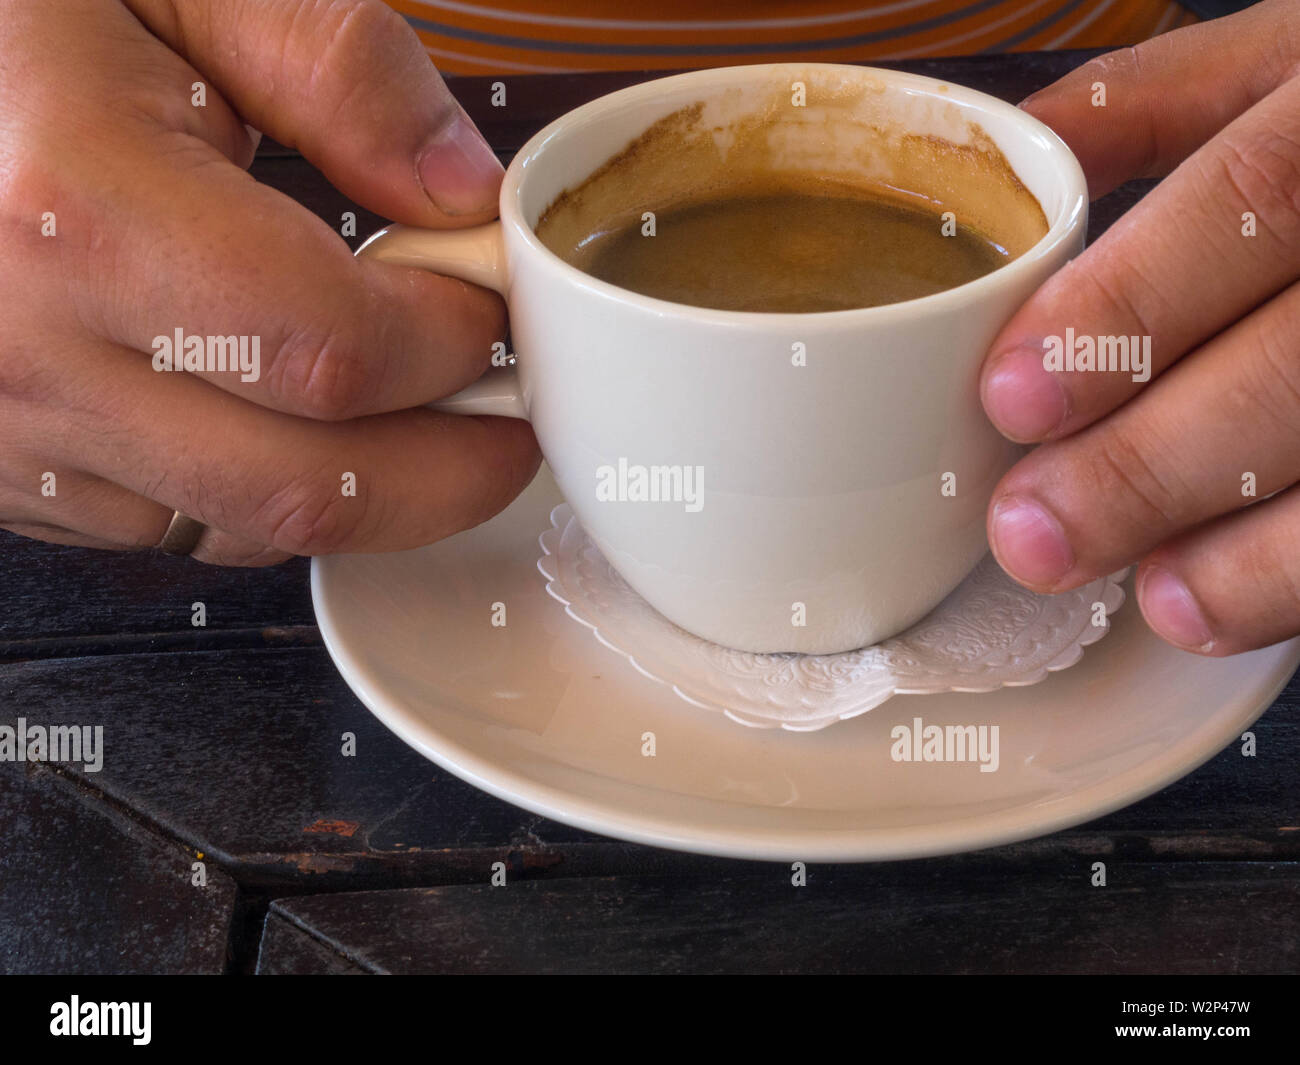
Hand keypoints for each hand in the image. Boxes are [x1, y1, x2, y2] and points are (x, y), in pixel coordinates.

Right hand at [0, 0, 538, 564]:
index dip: (447, 344)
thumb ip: (332, 67)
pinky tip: (301, 431)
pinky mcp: (9, 473)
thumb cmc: (5, 24)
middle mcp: (31, 349)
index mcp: (76, 210)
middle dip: (448, 471)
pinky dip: (273, 498)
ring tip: (423, 428)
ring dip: (368, 495)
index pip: (333, 349)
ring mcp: (9, 429)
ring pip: (250, 526)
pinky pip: (179, 529)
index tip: (488, 311)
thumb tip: (462, 187)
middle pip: (309, 483)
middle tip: (507, 429)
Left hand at [981, 0, 1299, 655]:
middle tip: (1033, 531)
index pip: (1252, 202)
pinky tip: (1220, 609)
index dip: (1128, 306)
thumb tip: (1004, 171)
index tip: (1013, 397)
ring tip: (1145, 592)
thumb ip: (1147, 108)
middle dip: (1151, 462)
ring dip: (1250, 553)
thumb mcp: (1282, 62)